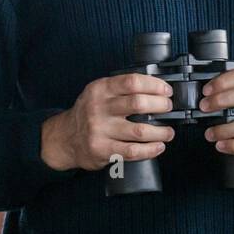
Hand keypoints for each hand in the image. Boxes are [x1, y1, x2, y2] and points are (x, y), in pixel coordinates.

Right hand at [40, 73, 176, 171]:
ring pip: (140, 130)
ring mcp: (100, 130)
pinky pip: (133, 151)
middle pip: (138, 103)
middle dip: (161, 106)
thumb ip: (120, 88)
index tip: (166, 91)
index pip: (132, 82)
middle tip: (168, 108)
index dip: (155, 85)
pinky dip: (151, 149)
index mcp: (100, 89)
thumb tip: (156, 88)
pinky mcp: (102, 150)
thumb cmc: (88, 113)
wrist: (65, 138)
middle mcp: (99, 108)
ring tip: (168, 132)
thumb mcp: (98, 93)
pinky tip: (158, 146)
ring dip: (161, 131)